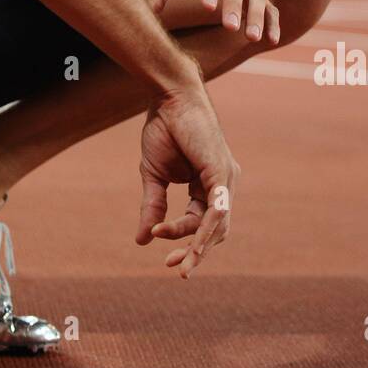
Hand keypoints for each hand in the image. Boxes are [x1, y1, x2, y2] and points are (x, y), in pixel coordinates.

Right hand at [136, 81, 240, 277]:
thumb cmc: (164, 129)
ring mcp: (225, 178)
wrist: (168, 98)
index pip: (199, 222)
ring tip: (180, 262)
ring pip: (218, 225)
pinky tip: (192, 241)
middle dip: (195, 252)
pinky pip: (217, 208)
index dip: (179, 235)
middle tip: (176, 269)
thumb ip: (153, 207)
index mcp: (209, 184)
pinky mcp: (221, 170)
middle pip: (215, 230)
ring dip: (198, 246)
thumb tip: (141, 241)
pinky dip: (204, 228)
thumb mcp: (153, 175)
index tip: (153, 236)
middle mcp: (223, 183)